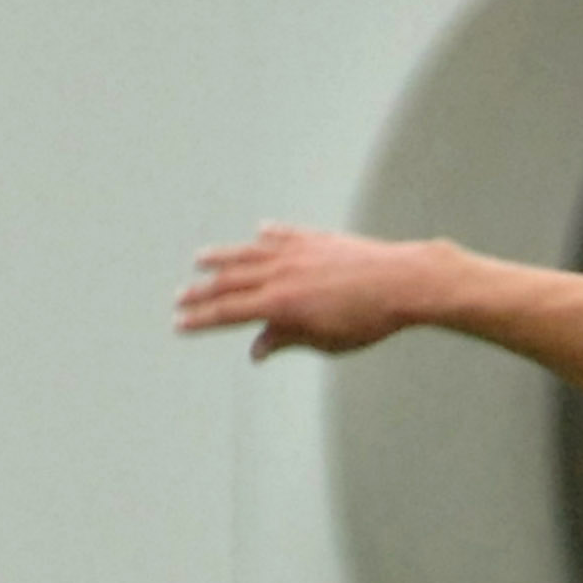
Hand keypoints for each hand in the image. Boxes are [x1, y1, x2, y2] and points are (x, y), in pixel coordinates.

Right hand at [175, 224, 440, 360]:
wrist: (403, 281)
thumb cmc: (369, 319)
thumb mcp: (326, 341)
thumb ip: (287, 341)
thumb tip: (257, 349)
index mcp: (280, 303)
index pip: (228, 313)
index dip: (201, 320)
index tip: (179, 324)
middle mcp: (280, 273)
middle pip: (230, 282)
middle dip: (202, 292)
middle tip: (180, 298)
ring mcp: (296, 251)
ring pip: (249, 253)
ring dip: (222, 258)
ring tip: (200, 260)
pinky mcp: (316, 238)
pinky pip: (283, 236)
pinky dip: (268, 237)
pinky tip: (259, 234)